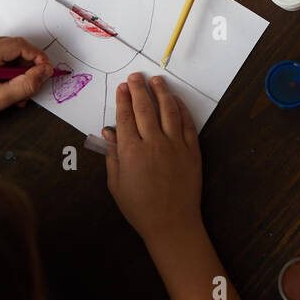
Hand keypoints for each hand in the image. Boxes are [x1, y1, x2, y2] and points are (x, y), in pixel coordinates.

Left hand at [0, 37, 51, 135]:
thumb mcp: (0, 99)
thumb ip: (27, 84)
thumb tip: (47, 71)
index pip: (21, 45)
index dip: (38, 59)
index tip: (47, 74)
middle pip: (17, 48)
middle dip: (28, 69)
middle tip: (30, 91)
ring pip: (12, 54)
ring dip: (20, 73)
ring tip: (18, 96)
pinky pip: (3, 58)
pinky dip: (10, 73)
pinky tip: (9, 90)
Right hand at [103, 74, 202, 249]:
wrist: (172, 223)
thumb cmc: (139, 207)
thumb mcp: (116, 184)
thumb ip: (112, 155)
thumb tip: (107, 132)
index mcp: (131, 152)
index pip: (125, 117)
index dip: (123, 99)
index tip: (122, 87)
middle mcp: (153, 143)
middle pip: (145, 108)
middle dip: (139, 89)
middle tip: (136, 77)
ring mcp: (175, 145)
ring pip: (168, 110)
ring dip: (161, 92)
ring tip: (156, 80)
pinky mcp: (192, 150)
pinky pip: (186, 123)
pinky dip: (181, 109)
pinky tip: (175, 100)